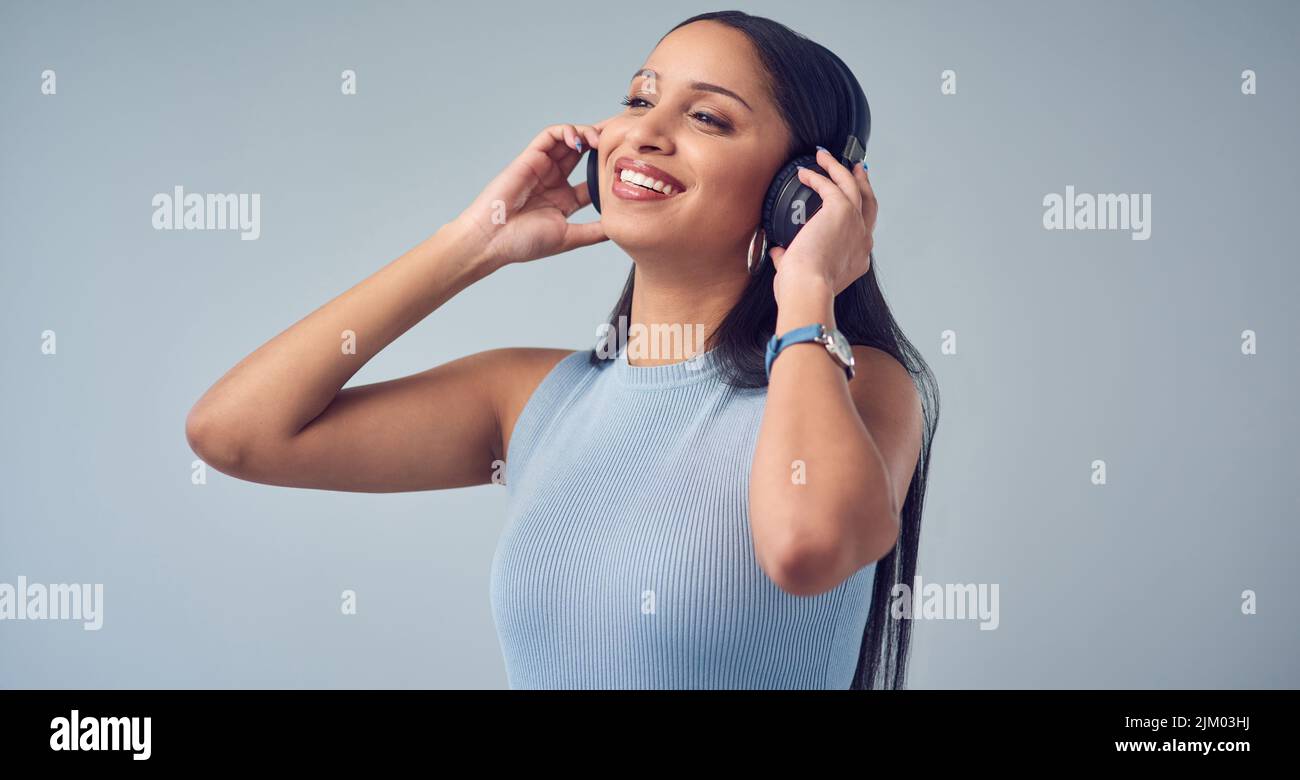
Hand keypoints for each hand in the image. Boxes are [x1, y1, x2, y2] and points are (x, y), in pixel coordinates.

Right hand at [450, 120, 611, 269]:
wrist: (493, 239)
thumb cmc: (524, 242)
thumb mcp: (569, 237)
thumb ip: (595, 231)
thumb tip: (621, 228)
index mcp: (565, 200)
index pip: (593, 177)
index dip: (608, 167)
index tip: (627, 162)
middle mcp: (555, 181)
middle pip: (585, 154)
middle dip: (603, 142)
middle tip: (621, 135)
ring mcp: (543, 168)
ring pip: (570, 140)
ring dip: (587, 134)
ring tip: (600, 140)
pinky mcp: (530, 157)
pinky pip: (550, 135)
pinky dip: (566, 131)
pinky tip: (579, 141)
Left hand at [768, 147, 876, 305]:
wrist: (808, 288)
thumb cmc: (802, 289)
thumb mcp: (800, 275)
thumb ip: (791, 261)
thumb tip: (779, 253)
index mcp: (858, 259)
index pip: (861, 231)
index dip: (856, 214)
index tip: (847, 203)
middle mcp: (863, 240)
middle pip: (868, 203)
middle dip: (862, 184)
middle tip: (855, 169)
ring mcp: (855, 224)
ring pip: (853, 187)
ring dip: (839, 169)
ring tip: (825, 157)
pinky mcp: (841, 211)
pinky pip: (831, 185)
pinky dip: (818, 175)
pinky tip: (804, 172)